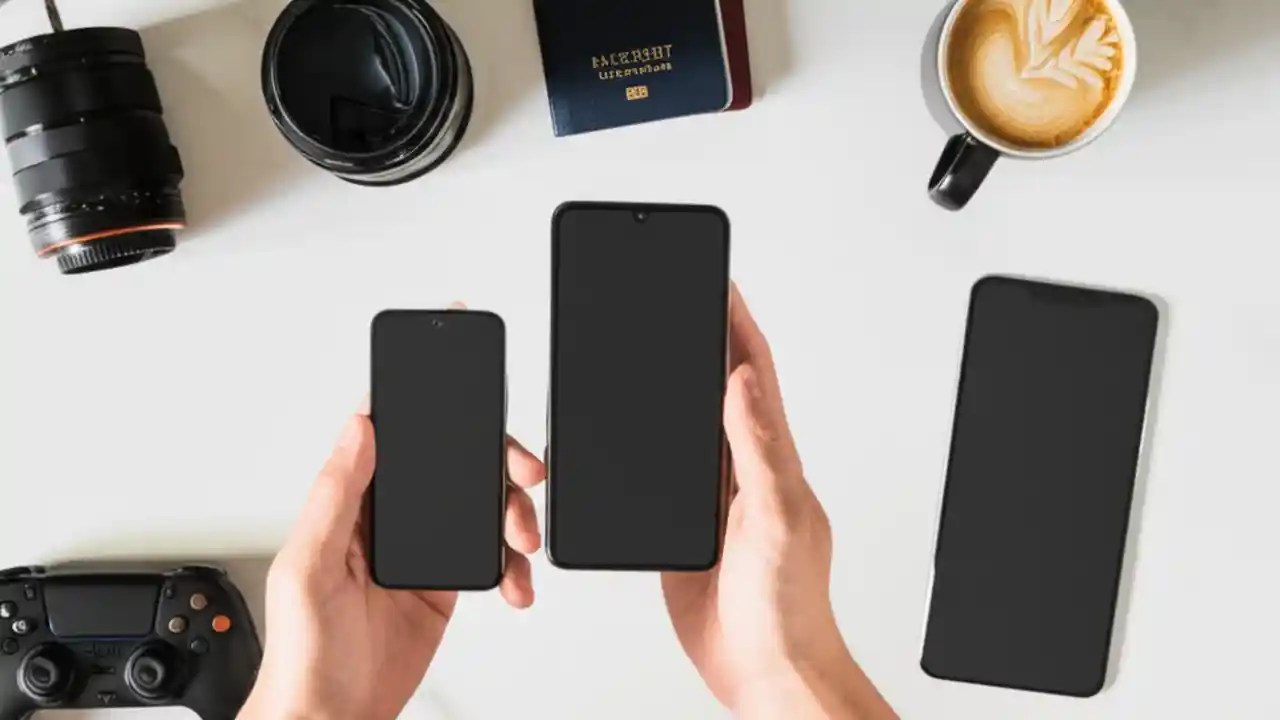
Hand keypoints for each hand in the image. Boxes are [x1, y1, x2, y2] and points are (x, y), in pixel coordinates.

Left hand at [240, 402, 545, 719]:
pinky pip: (492, 558)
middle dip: (497, 466)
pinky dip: (513, 566)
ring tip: (521, 542)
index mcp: (349, 503)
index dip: (438, 419)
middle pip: (454, 468)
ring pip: (481, 510)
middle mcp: (386, 521)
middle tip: (523, 475)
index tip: (476, 422)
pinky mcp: (445, 584)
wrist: (334, 717)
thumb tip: (359, 430)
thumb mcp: (309, 566)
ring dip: (513, 516)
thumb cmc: (304, 653)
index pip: (395, 439)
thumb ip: (335, 496)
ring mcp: (420, 552)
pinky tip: (514, 581)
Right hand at [662, 286, 895, 719]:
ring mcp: (717, 498)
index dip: (737, 323)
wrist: (765, 669)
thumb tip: (742, 380)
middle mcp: (745, 471)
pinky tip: (640, 430)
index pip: (755, 373)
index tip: (719, 281)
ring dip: (679, 383)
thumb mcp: (776, 519)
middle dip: (707, 338)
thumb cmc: (788, 607)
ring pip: (693, 425)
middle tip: (688, 296)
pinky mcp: (690, 527)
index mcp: (771, 458)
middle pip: (722, 387)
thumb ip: (759, 450)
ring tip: (661, 344)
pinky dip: (655, 441)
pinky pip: (669, 472)